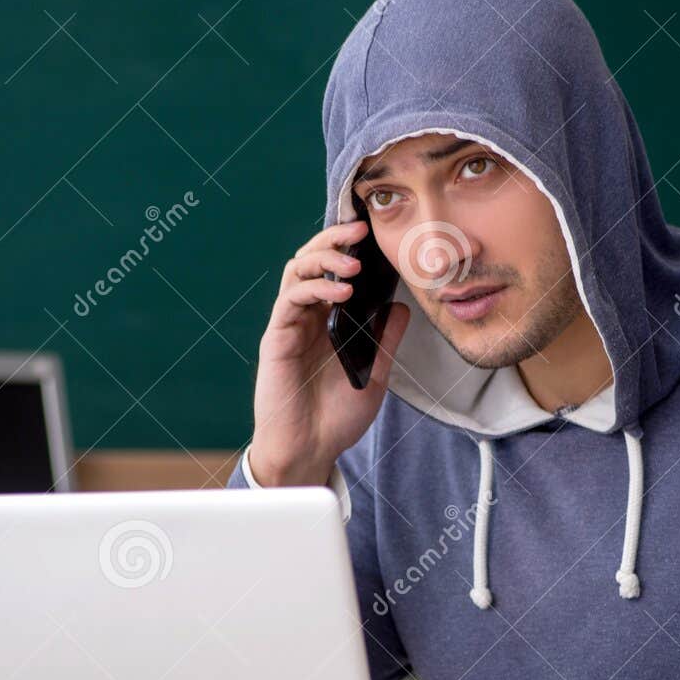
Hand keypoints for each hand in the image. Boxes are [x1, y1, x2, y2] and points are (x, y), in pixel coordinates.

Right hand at [248, 219, 410, 487]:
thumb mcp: (376, 374)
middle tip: (360, 229)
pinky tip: (341, 291)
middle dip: (334, 238)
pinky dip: (315, 288)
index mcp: (329, 321)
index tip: (373, 232)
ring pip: (297, 271)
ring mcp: (290, 325)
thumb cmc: (337, 417)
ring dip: (324, 258)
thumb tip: (402, 305)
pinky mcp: (277, 338)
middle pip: (312, 260)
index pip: (334, 270)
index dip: (348, 247)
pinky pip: (290, 300)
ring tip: (353, 262)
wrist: (310, 450)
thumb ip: (385, 339)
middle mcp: (307, 317)